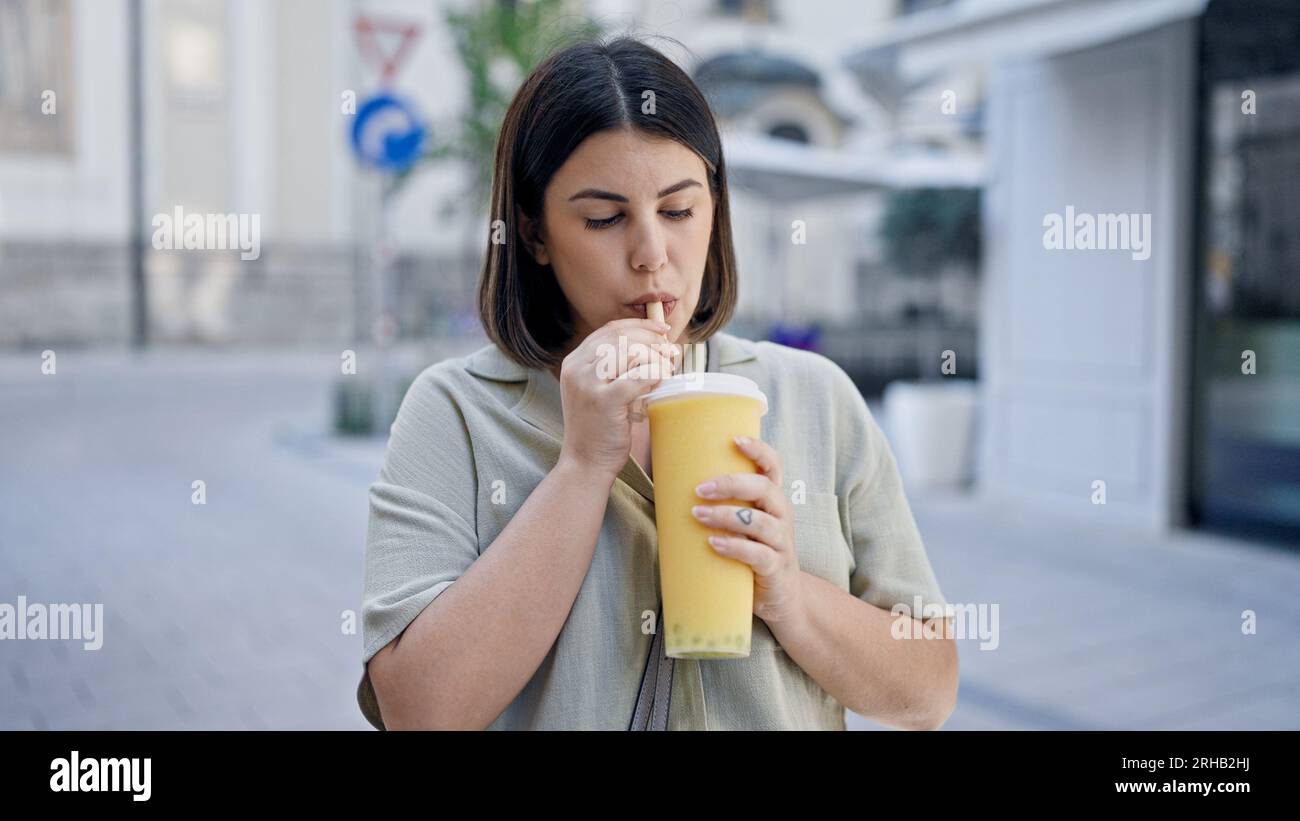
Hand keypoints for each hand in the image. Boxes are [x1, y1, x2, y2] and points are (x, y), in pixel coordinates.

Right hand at [557, 318, 679, 478]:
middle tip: (670, 350)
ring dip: (656, 357)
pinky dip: (655, 376)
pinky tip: (661, 382)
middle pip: (621, 337)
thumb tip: (656, 346)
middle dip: (652, 339)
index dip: (639, 325)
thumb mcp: (599, 390)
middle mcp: (577, 368)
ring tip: (668, 367)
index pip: (609, 329)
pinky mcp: (604, 400)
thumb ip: (617, 368)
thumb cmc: (599, 428)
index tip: (661, 330)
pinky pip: (638, 377)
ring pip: (631, 352)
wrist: (585, 462)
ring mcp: (587, 383)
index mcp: (574, 362)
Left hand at [690, 436, 804, 630]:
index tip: (734, 440)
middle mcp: (781, 515)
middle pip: (764, 488)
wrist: (780, 598)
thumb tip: (670, 488)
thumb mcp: (743, 526)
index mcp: (772, 499)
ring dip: (725, 515)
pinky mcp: (775, 567)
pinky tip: (713, 543)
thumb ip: (722, 507)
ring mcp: (781, 542)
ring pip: (758, 521)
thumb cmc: (753, 554)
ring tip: (698, 514)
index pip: (773, 466)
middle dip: (731, 484)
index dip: (758, 450)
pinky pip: (757, 554)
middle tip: (700, 489)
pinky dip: (734, 547)